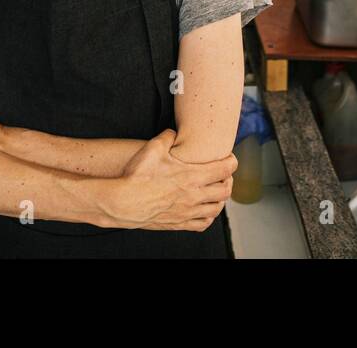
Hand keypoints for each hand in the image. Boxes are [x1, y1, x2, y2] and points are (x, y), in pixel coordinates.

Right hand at [105, 130, 237, 231]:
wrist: (124, 203)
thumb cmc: (138, 176)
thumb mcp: (153, 148)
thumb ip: (167, 137)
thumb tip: (173, 133)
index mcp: (192, 176)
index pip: (225, 169)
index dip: (232, 162)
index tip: (229, 158)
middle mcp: (194, 195)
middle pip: (225, 190)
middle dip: (229, 180)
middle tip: (224, 174)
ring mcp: (188, 212)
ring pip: (216, 208)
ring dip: (221, 199)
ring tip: (216, 191)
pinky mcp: (179, 223)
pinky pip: (202, 224)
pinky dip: (208, 217)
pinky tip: (205, 211)